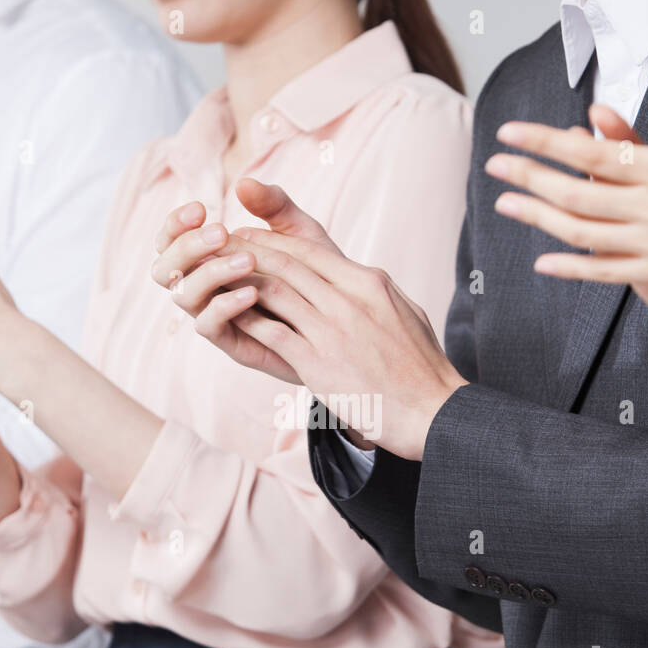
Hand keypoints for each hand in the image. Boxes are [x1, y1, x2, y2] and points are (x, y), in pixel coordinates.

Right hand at [153, 180, 341, 387]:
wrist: (342, 321)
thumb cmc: (316, 274)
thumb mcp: (299, 232)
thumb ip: (274, 205)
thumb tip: (243, 183)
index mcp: (210, 259)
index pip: (170, 241)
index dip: (175, 224)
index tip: (200, 208)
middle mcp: (204, 288)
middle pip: (163, 269)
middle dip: (185, 247)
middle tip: (220, 233)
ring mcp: (215, 315)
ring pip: (183, 295)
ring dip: (210, 273)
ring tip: (248, 259)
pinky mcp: (232, 342)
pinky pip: (208, 326)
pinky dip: (224, 306)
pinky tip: (253, 292)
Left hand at [168, 181, 463, 459]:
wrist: (432, 410)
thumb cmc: (421, 368)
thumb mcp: (405, 313)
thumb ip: (376, 293)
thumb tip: (360, 278)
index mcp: (369, 283)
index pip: (312, 253)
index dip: (274, 242)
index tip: (250, 236)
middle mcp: (349, 299)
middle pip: (288, 265)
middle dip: (248, 252)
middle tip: (219, 246)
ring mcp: (332, 330)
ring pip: (274, 293)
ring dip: (239, 281)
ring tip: (215, 276)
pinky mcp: (318, 362)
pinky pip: (271, 333)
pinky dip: (246, 320)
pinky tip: (227, 316)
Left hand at [484, 90, 647, 379]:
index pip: (591, 151)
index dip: (545, 141)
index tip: (511, 131)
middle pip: (573, 191)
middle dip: (528, 175)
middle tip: (491, 164)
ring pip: (580, 232)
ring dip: (537, 217)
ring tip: (504, 203)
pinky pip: (604, 272)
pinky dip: (570, 267)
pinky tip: (542, 261)